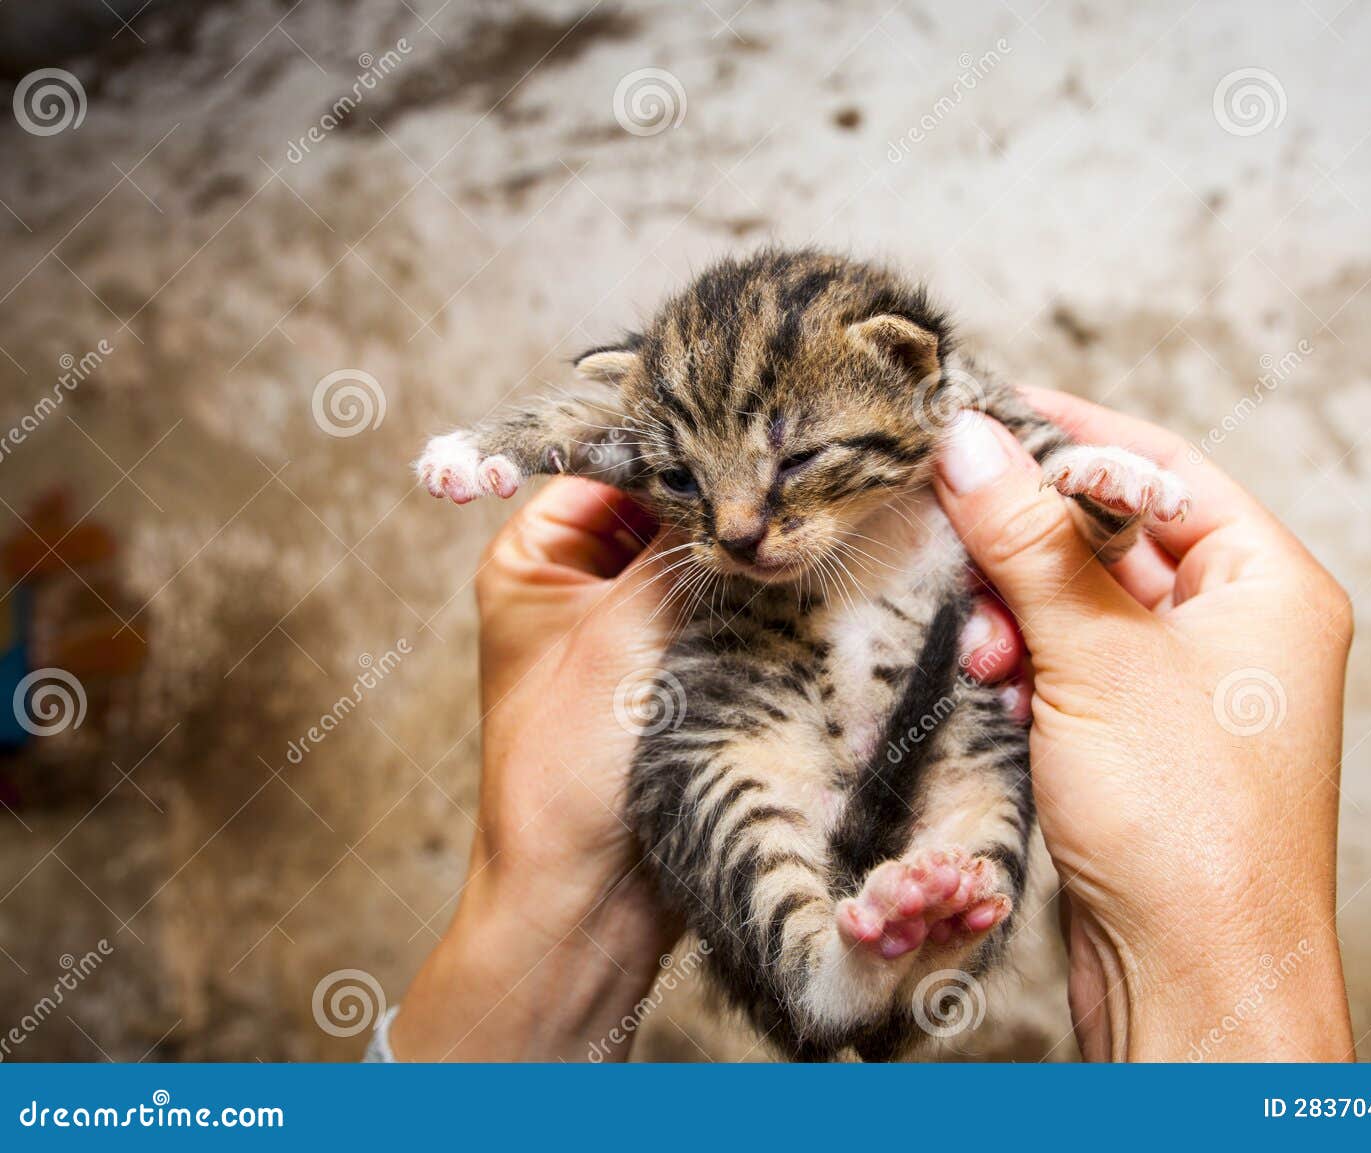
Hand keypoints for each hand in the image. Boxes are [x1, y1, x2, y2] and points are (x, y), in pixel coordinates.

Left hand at [392, 478, 1024, 1060]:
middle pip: (663, 512)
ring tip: (814, 511)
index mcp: (534, 559)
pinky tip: (810, 574)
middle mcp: (580, 585)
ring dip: (748, 551)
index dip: (678, 444)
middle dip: (723, 500)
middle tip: (798, 464)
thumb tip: (747, 476)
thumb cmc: (566, 769)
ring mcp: (632, 629)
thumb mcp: (621, 635)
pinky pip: (726, 614)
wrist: (585, 900)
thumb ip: (681, 550)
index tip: (749, 418)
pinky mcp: (679, 672)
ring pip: (701, 563)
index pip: (612, 465)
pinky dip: (761, 599)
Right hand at [934, 390, 1355, 1061]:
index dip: (1070, 433)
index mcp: (1268, 584)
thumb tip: (969, 441)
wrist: (1196, 983)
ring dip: (1015, 611)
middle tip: (950, 531)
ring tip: (980, 643)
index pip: (1159, 466)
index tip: (982, 410)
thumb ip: (1030, 543)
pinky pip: (1067, 667)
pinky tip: (993, 685)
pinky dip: (1023, 666)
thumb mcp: (1100, 659)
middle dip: (1025, 541)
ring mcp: (1184, 688)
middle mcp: (1235, 628)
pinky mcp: (1136, 741)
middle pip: (1110, 533)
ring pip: (1077, 604)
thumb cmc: (1189, 826)